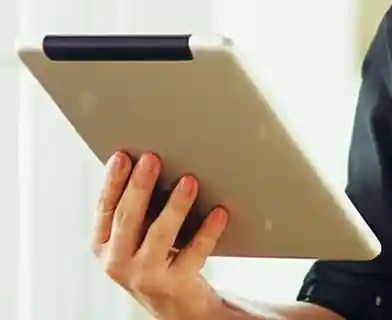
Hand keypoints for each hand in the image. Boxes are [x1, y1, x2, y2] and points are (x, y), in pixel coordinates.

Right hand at [93, 151, 230, 318]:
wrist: (175, 305)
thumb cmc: (156, 259)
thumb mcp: (136, 238)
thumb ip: (137, 209)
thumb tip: (150, 162)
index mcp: (104, 245)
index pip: (106, 208)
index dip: (113, 181)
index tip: (122, 155)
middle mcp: (118, 262)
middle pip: (129, 218)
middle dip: (140, 186)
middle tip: (152, 159)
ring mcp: (145, 275)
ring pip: (160, 235)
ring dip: (175, 206)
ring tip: (189, 181)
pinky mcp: (174, 284)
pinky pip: (194, 253)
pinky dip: (208, 231)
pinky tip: (219, 212)